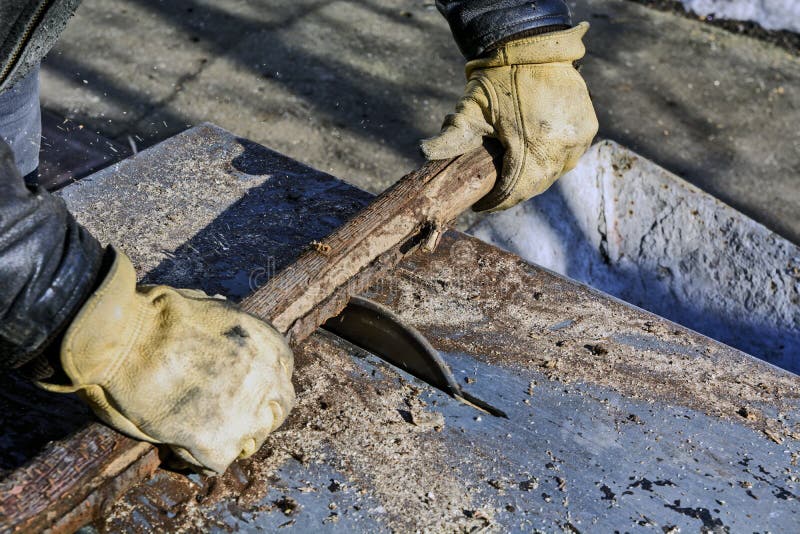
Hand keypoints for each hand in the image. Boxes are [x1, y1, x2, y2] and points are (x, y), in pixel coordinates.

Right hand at [39, 247, 294, 474]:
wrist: (123, 336)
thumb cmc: (153, 316)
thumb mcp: (206, 306)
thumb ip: (224, 326)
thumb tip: (221, 323)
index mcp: (267, 342)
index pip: (280, 373)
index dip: (259, 385)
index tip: (240, 391)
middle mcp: (267, 376)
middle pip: (278, 409)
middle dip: (256, 415)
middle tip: (225, 418)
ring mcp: (247, 410)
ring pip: (252, 438)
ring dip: (230, 437)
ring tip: (199, 432)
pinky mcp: (217, 440)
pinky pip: (219, 461)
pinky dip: (198, 457)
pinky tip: (178, 443)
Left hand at [422, 23, 597, 211]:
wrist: (531, 45)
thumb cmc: (497, 79)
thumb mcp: (470, 110)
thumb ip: (450, 137)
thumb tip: (423, 152)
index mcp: (534, 145)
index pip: (515, 191)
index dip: (496, 202)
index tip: (481, 204)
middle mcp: (562, 145)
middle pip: (536, 185)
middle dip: (515, 191)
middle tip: (496, 191)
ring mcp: (579, 137)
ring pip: (555, 173)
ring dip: (535, 178)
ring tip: (515, 173)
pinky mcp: (588, 128)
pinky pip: (569, 156)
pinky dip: (553, 161)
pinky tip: (536, 157)